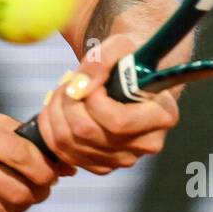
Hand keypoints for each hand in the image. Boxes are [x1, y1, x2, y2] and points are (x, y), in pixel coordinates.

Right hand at [0, 108, 67, 211]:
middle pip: (20, 190)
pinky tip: (1, 204)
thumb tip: (61, 162)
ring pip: (6, 210)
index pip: (26, 157)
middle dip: (39, 193)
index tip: (52, 172)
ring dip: (22, 206)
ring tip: (21, 195)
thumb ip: (16, 135)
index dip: (47, 170)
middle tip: (40, 188)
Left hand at [33, 33, 180, 173]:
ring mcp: (123, 159)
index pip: (118, 121)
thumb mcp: (120, 46)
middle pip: (88, 132)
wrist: (130, 77)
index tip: (87, 78)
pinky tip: (58, 108)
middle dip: (67, 102)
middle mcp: (146, 144)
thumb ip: (101, 60)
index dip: (92, 99)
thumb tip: (79, 88)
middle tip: (69, 81)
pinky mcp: (102, 165)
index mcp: (161, 116)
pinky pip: (63, 152)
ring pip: (70, 144)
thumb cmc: (128, 60)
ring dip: (55, 112)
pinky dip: (51, 128)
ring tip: (64, 91)